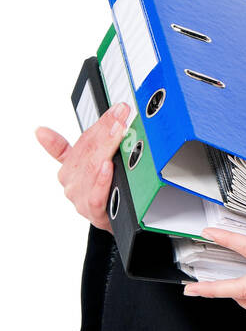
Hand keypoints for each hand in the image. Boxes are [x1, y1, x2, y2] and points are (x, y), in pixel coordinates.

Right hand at [36, 105, 130, 232]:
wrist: (114, 221)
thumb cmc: (100, 190)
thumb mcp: (86, 166)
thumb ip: (67, 148)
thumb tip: (39, 131)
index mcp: (68, 167)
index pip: (85, 140)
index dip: (103, 123)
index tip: (118, 109)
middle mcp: (71, 181)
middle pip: (90, 151)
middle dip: (107, 131)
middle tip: (122, 116)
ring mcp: (81, 197)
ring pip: (93, 170)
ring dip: (106, 149)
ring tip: (116, 133)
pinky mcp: (94, 212)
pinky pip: (96, 194)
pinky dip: (102, 179)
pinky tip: (107, 167)